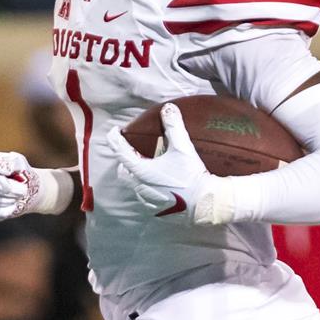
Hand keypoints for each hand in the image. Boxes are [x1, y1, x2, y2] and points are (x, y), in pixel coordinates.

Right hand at [0, 148, 57, 220]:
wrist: (22, 186)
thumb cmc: (19, 171)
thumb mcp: (20, 163)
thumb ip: (12, 163)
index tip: (15, 188)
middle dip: (10, 193)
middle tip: (24, 192)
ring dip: (9, 202)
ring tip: (19, 197)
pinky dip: (4, 212)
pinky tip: (12, 207)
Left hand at [108, 103, 216, 219]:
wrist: (204, 203)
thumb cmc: (191, 176)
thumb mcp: (182, 147)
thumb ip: (174, 126)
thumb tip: (168, 109)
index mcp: (141, 171)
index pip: (120, 151)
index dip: (115, 139)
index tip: (116, 132)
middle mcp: (140, 186)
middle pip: (124, 171)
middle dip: (125, 161)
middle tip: (134, 152)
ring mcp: (148, 200)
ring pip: (134, 185)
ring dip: (138, 175)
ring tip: (149, 167)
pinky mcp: (158, 210)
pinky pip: (146, 197)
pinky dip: (149, 188)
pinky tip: (161, 184)